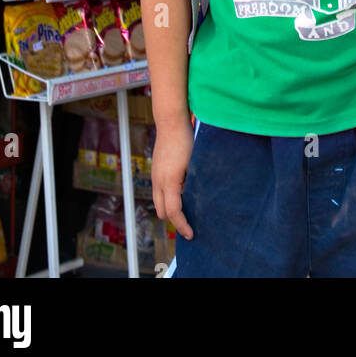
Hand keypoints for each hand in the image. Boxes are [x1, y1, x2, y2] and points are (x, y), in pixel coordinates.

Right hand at [151, 116, 194, 238]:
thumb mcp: (194, 163)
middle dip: (175, 221)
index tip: (191, 234)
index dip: (182, 226)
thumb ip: (194, 182)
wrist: (171, 122)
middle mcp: (158, 182)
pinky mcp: (155, 171)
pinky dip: (167, 198)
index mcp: (169, 182)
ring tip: (186, 209)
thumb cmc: (186, 140)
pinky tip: (180, 192)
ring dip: (169, 209)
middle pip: (162, 212)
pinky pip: (158, 192)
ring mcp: (155, 176)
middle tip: (190, 224)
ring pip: (158, 203)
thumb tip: (200, 198)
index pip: (174, 212)